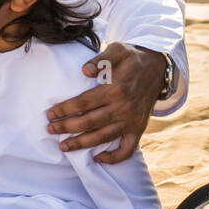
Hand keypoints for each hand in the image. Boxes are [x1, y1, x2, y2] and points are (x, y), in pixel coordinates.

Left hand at [47, 42, 166, 162]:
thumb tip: (85, 70)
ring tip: (63, 146)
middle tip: (50, 129)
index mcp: (116, 89)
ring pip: (102, 137)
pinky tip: (99, 158)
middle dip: (66, 127)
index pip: (83, 103)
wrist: (158, 68)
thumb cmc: (133, 58)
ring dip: (81, 144)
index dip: (64, 109)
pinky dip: (114, 157)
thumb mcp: (118, 49)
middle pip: (89, 122)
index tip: (50, 113)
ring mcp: (132, 121)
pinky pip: (127, 149)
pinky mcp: (139, 128)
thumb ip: (100, 59)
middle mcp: (124, 108)